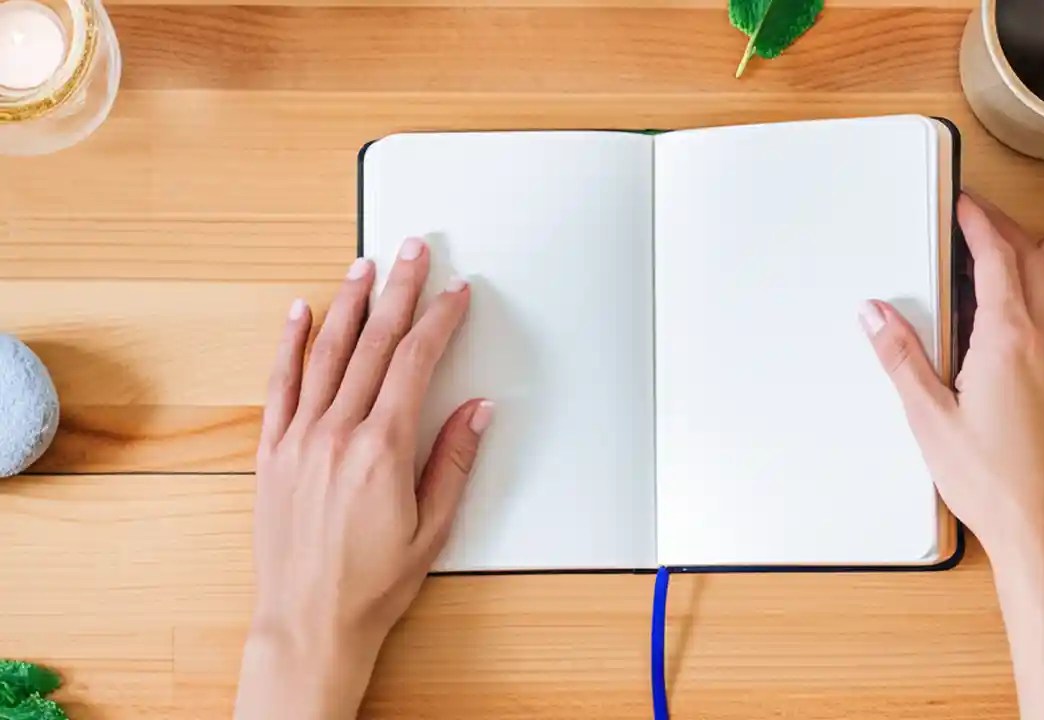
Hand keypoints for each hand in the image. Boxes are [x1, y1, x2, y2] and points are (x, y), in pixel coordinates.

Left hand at [235, 238, 493, 719]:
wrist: (308, 624)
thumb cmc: (371, 586)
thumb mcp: (432, 528)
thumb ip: (454, 460)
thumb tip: (477, 410)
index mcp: (381, 451)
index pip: (415, 363)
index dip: (439, 321)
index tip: (456, 294)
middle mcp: (336, 434)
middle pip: (374, 343)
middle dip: (400, 291)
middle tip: (413, 251)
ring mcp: (298, 439)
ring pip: (326, 353)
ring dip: (349, 303)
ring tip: (366, 266)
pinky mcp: (272, 452)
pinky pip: (280, 385)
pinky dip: (289, 344)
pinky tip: (300, 312)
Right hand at [860, 194, 1043, 554]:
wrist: (1042, 526)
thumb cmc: (988, 480)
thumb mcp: (928, 416)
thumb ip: (902, 356)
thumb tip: (875, 313)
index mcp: (1009, 341)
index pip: (996, 260)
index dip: (978, 225)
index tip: (963, 204)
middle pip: (1031, 259)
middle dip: (1003, 228)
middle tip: (976, 213)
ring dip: (1029, 251)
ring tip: (1004, 238)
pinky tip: (1031, 295)